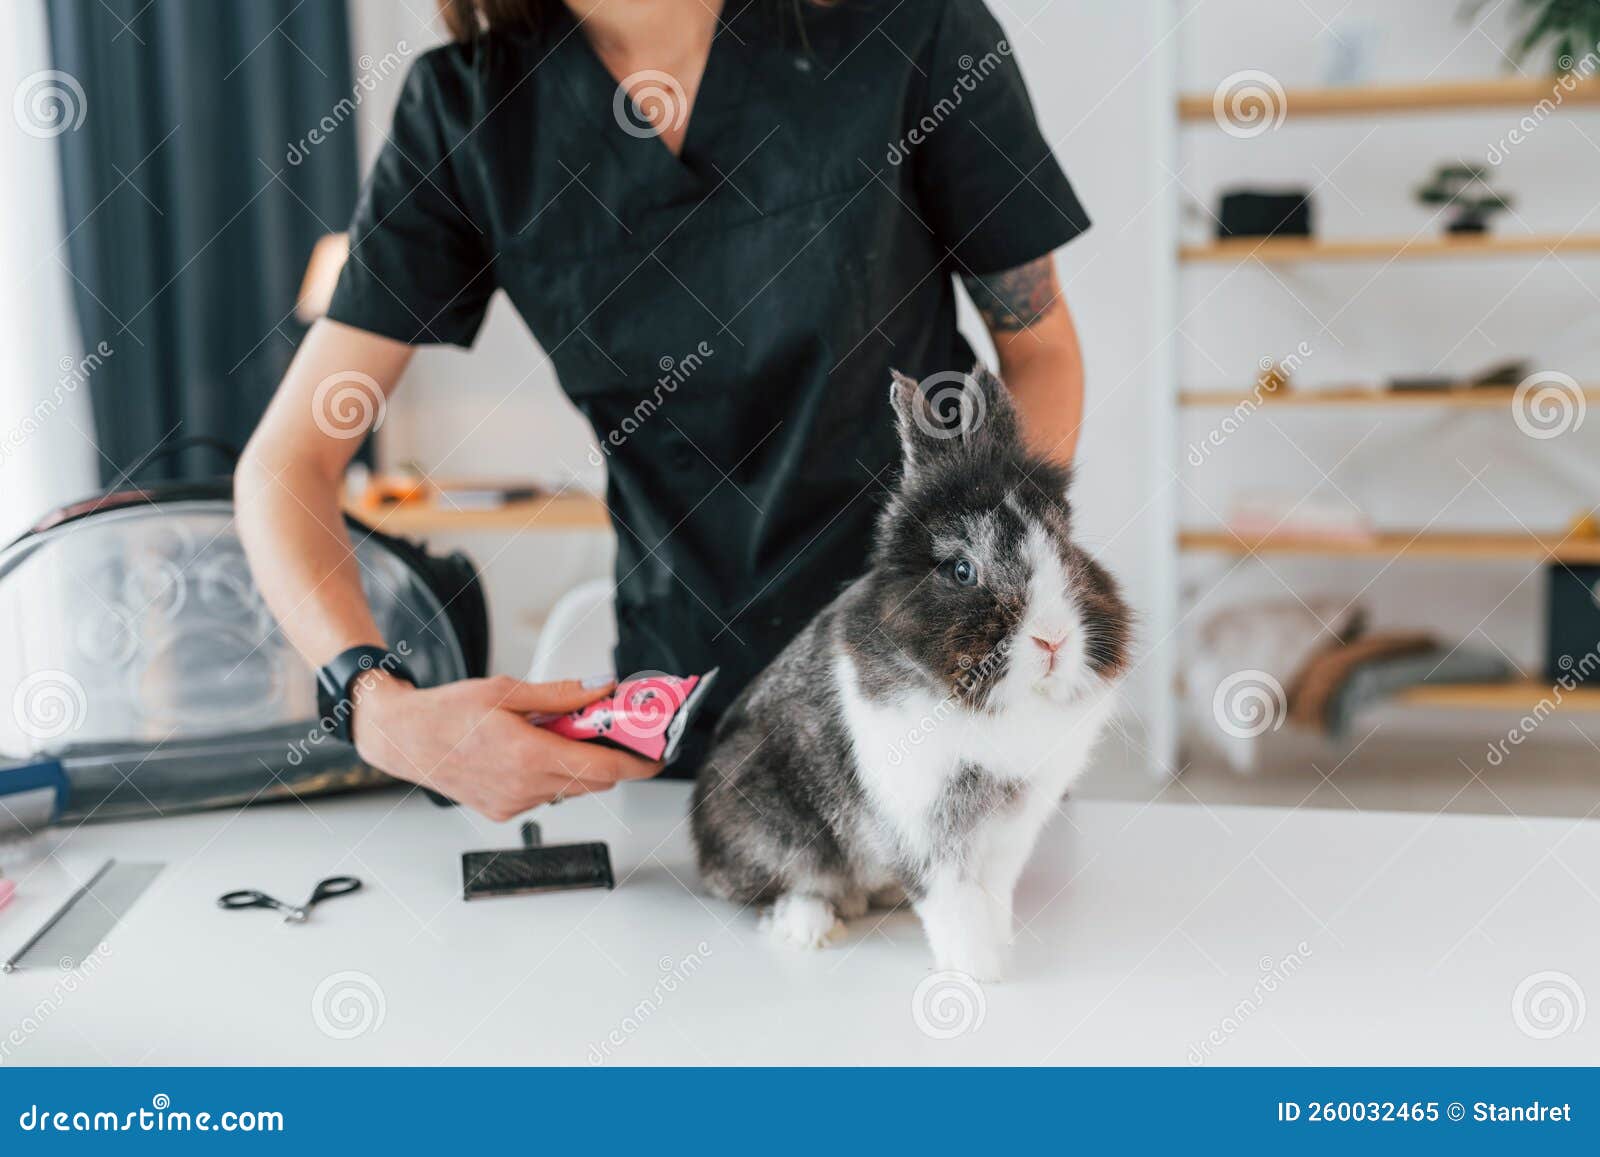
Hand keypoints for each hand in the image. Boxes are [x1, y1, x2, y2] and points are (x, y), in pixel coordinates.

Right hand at [351, 673, 661, 820]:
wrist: (403, 739)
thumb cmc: (447, 712)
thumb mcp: (507, 690)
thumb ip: (562, 695)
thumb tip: (603, 689)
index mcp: (528, 755)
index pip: (604, 767)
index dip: (639, 762)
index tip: (658, 753)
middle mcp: (524, 788)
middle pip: (595, 780)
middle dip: (610, 755)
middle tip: (610, 727)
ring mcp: (513, 804)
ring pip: (571, 788)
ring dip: (578, 763)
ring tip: (559, 732)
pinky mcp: (503, 811)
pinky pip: (546, 795)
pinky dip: (552, 773)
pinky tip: (532, 749)